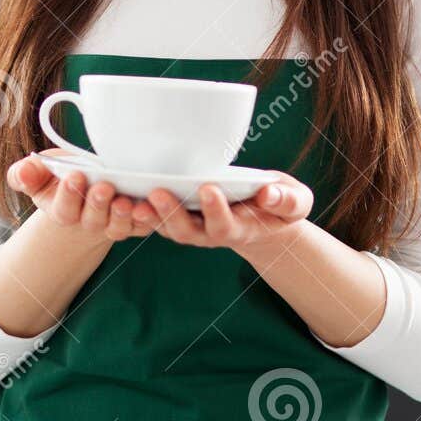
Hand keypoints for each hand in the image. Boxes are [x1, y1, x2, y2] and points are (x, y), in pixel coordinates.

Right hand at [5, 151, 156, 242]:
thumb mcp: (41, 172)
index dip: (69, 195)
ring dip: (122, 215)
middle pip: (92, 220)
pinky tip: (149, 206)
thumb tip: (23, 172)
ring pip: (117, 227)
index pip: (64, 209)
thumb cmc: (62, 178)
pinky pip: (142, 226)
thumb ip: (26, 174)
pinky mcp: (135, 223)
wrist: (88, 191)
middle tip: (103, 186)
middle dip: (97, 204)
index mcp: (63, 210)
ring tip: (125, 200)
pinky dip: (148, 219)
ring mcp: (112, 224)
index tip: (74, 176)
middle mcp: (88, 222)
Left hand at [132, 171, 312, 250]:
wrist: (263, 214)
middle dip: (172, 214)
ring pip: (166, 227)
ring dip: (149, 216)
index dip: (215, 210)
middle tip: (158, 192)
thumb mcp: (295, 202)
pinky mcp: (177, 217)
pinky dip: (139, 208)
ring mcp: (192, 227)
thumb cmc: (279, 204)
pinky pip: (155, 218)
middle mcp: (210, 232)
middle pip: (187, 232)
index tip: (209, 187)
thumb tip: (270, 195)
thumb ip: (288, 200)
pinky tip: (124, 191)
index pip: (224, 224)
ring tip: (133, 199)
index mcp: (239, 228)